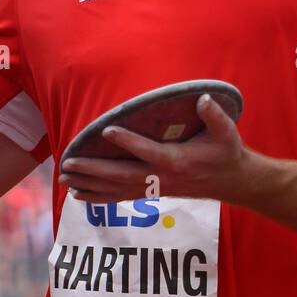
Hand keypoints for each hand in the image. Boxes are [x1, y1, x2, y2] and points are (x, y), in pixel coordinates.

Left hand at [58, 94, 253, 204]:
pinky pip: (120, 197)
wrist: (231, 181)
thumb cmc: (226, 152)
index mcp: (178, 161)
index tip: (107, 130)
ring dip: (90, 184)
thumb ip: (214, 115)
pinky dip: (98, 197)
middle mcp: (162, 178)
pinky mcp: (151, 193)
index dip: (128, 142)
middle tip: (68, 163)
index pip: (148, 151)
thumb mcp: (226, 132)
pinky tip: (78, 194)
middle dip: (94, 170)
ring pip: (117, 189)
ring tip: (64, 177)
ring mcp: (155, 188)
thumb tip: (203, 99)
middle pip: (122, 175)